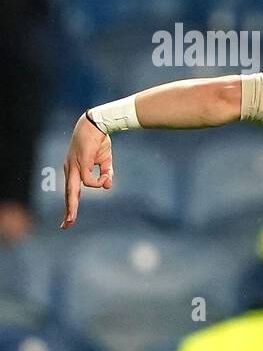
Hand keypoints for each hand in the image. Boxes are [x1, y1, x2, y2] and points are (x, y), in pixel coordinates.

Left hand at [61, 114, 113, 229]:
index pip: (71, 191)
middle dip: (69, 211)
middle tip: (66, 226)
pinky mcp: (79, 163)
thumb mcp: (105, 161)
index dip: (71, 205)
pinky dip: (99, 180)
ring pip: (76, 191)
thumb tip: (107, 186)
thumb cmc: (99, 141)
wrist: (97, 124)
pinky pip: (89, 181)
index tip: (68, 220)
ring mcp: (73, 167)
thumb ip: (106, 174)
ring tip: (103, 178)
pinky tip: (106, 175)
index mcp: (74, 170)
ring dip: (90, 191)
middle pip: (69, 195)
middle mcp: (70, 170)